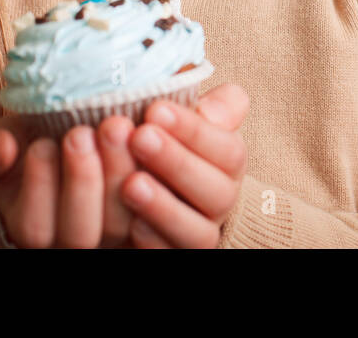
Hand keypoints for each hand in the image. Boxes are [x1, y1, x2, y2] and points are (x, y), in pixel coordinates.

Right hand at [0, 114, 139, 247]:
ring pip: (121, 222)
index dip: (38, 188)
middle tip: (82, 132)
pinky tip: (147, 129)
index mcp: (33, 227)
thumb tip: (2, 149)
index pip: (35, 228)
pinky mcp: (148, 208)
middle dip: (81, 180)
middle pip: (80, 234)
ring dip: (118, 171)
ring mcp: (114, 229)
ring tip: (115, 125)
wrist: (71, 133)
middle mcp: (73, 239)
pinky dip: (153, 167)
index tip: (40, 144)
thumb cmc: (27, 141)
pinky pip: (156, 202)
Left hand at [120, 82, 249, 247]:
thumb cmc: (162, 138)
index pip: (228, 151)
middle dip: (177, 163)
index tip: (156, 108)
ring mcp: (194, 234)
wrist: (138, 177)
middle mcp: (219, 203)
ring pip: (197, 233)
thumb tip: (206, 103)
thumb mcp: (185, 115)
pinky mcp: (170, 252)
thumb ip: (208, 104)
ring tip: (131, 183)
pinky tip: (129, 222)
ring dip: (163, 207)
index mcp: (228, 165)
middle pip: (218, 193)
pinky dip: (151, 240)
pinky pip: (166, 255)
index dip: (194, 130)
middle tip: (140, 136)